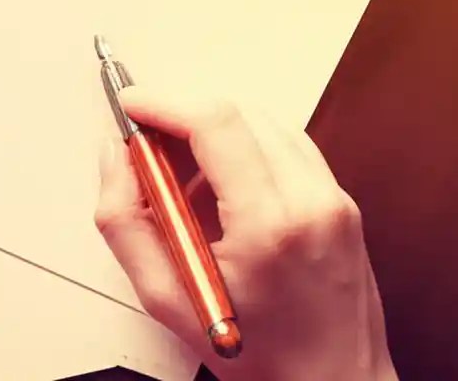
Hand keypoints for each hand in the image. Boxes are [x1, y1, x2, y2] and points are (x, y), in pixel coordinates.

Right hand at [95, 88, 397, 380]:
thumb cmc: (260, 356)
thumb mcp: (167, 299)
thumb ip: (125, 222)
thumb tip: (116, 158)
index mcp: (270, 224)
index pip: (215, 123)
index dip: (163, 103)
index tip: (130, 106)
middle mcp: (312, 200)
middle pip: (239, 112)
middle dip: (183, 116)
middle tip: (148, 149)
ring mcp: (334, 198)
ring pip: (264, 123)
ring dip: (215, 134)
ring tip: (186, 185)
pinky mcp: (341, 202)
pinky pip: (287, 147)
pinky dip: (246, 151)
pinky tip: (223, 192)